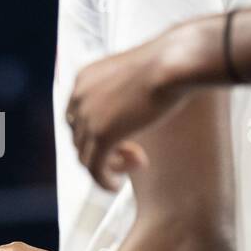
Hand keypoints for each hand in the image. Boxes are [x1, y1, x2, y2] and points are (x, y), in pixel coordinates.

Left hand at [67, 31, 194, 190]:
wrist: (174, 63)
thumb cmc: (168, 64)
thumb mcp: (136, 74)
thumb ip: (127, 89)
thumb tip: (135, 103)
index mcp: (84, 78)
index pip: (77, 115)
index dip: (96, 131)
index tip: (124, 135)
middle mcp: (78, 96)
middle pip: (79, 136)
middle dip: (104, 148)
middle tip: (136, 153)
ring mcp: (88, 116)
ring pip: (85, 155)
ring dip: (109, 164)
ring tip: (138, 162)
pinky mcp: (102, 135)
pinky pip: (94, 169)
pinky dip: (104, 181)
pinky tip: (118, 186)